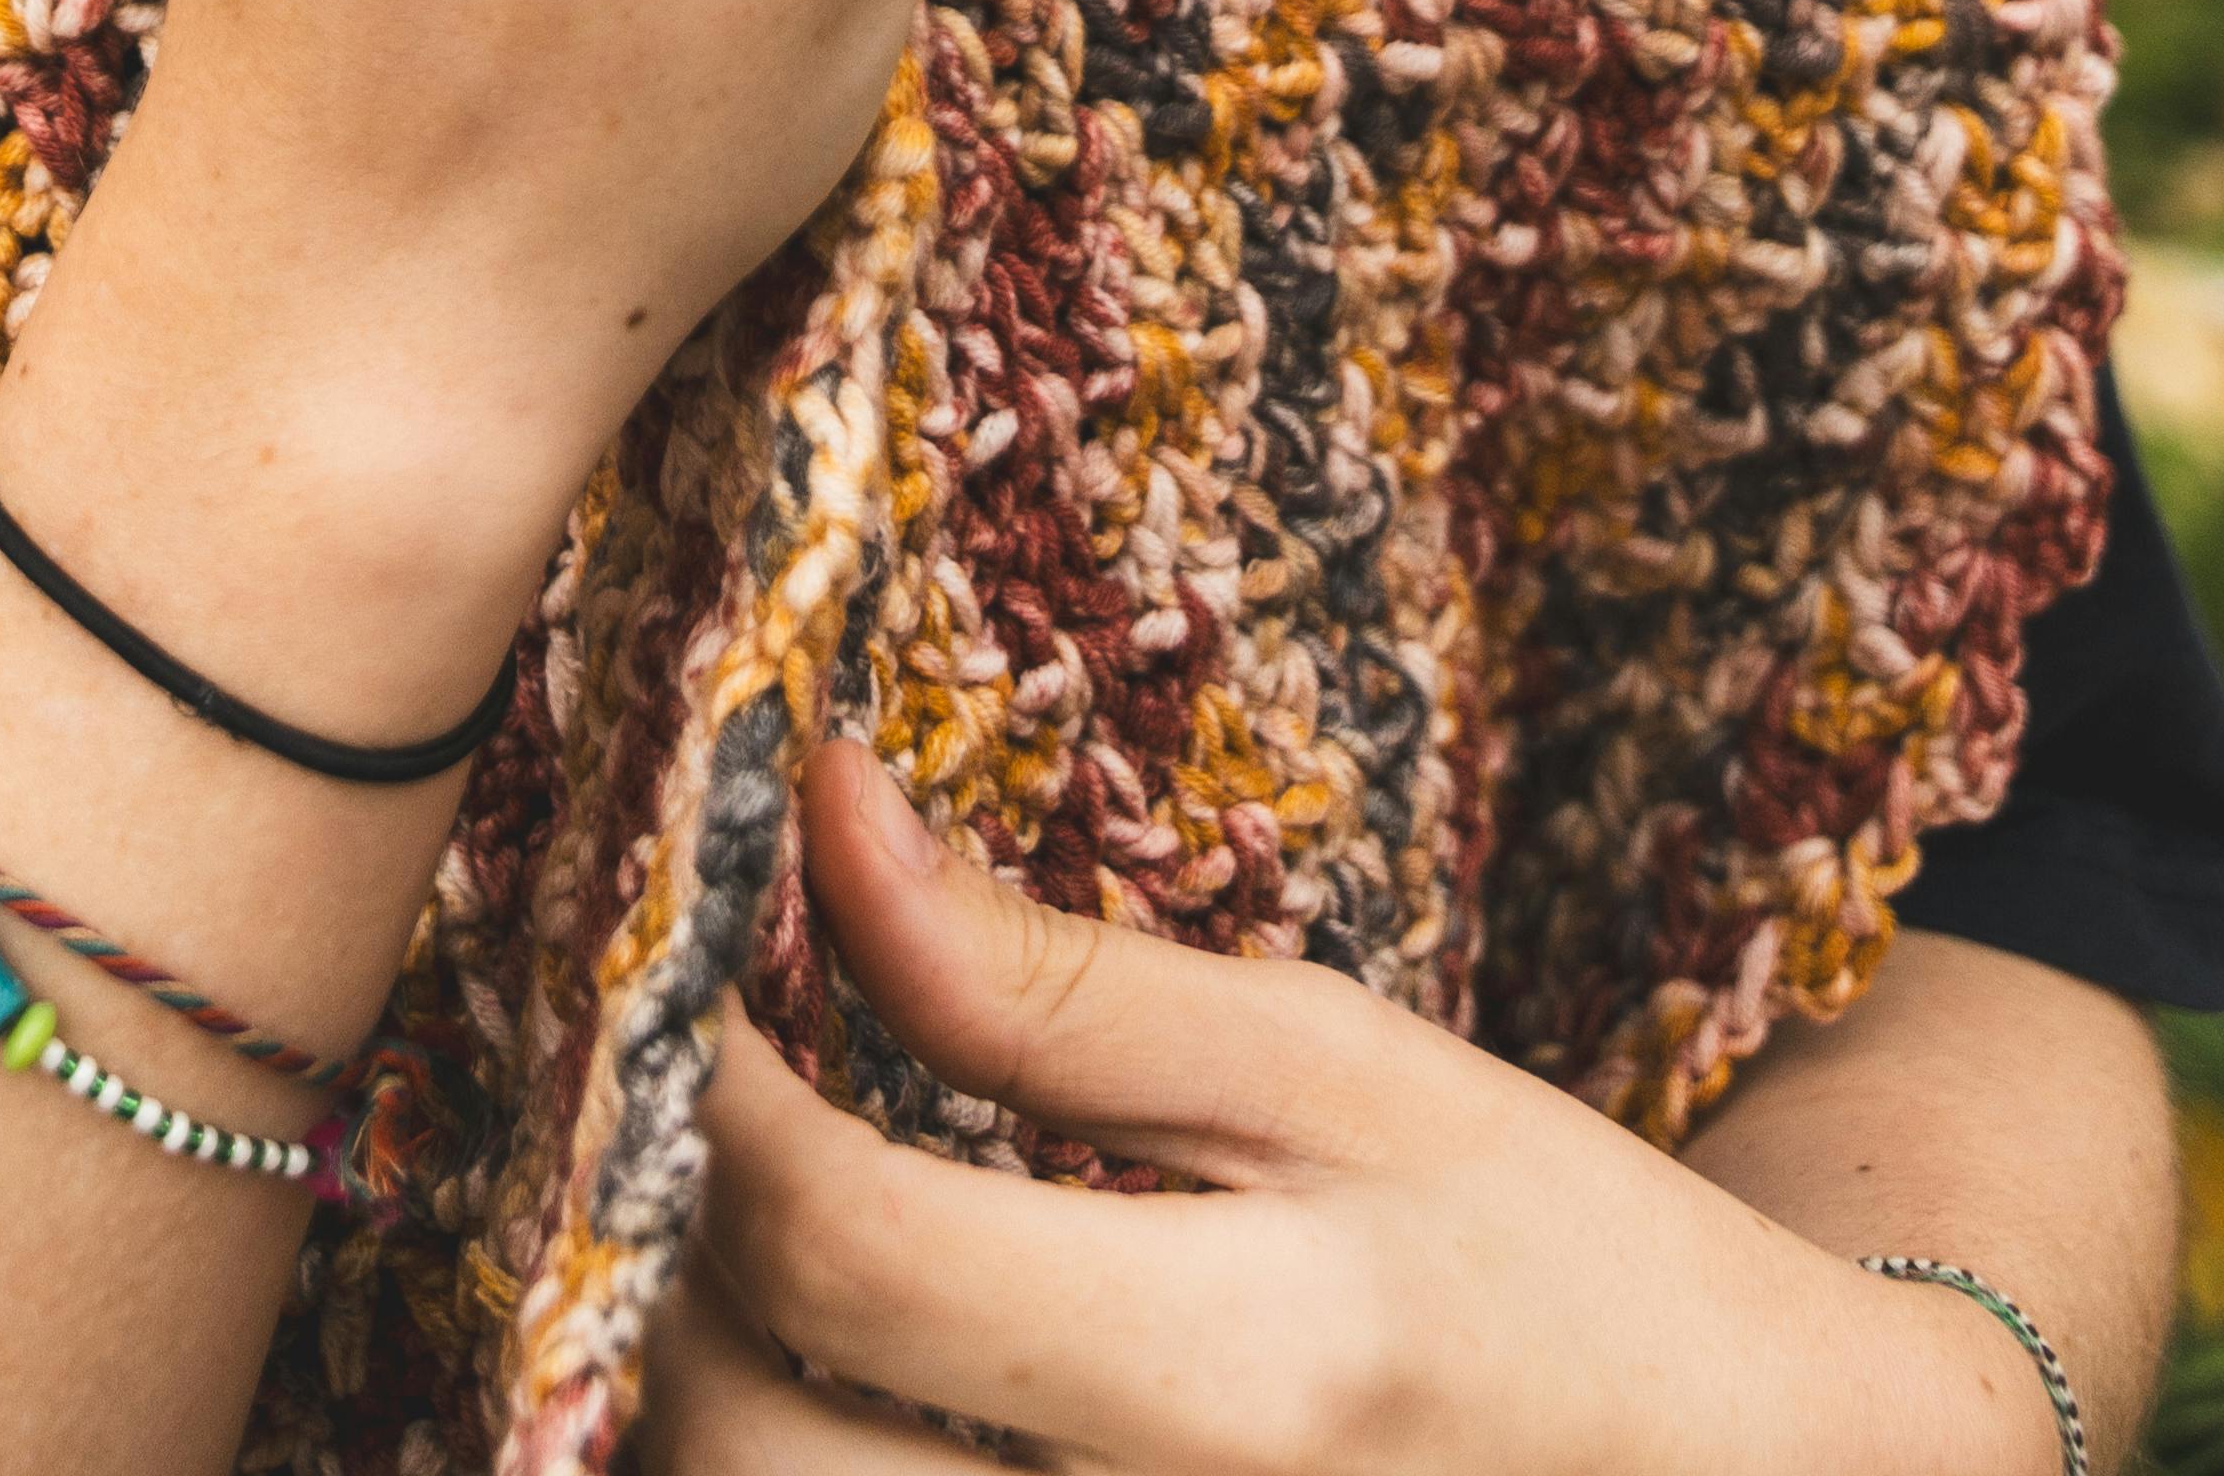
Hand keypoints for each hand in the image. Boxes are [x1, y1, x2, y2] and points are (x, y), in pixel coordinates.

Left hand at [643, 751, 2056, 1475]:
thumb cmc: (1560, 1270)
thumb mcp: (1342, 1074)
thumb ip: (1056, 988)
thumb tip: (818, 814)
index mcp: (1237, 1373)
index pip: (835, 1232)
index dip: (704, 1082)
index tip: (684, 977)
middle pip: (740, 1445)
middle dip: (664, 1269)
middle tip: (706, 1141)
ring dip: (696, 1408)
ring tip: (751, 1273)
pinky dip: (804, 1473)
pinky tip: (836, 1392)